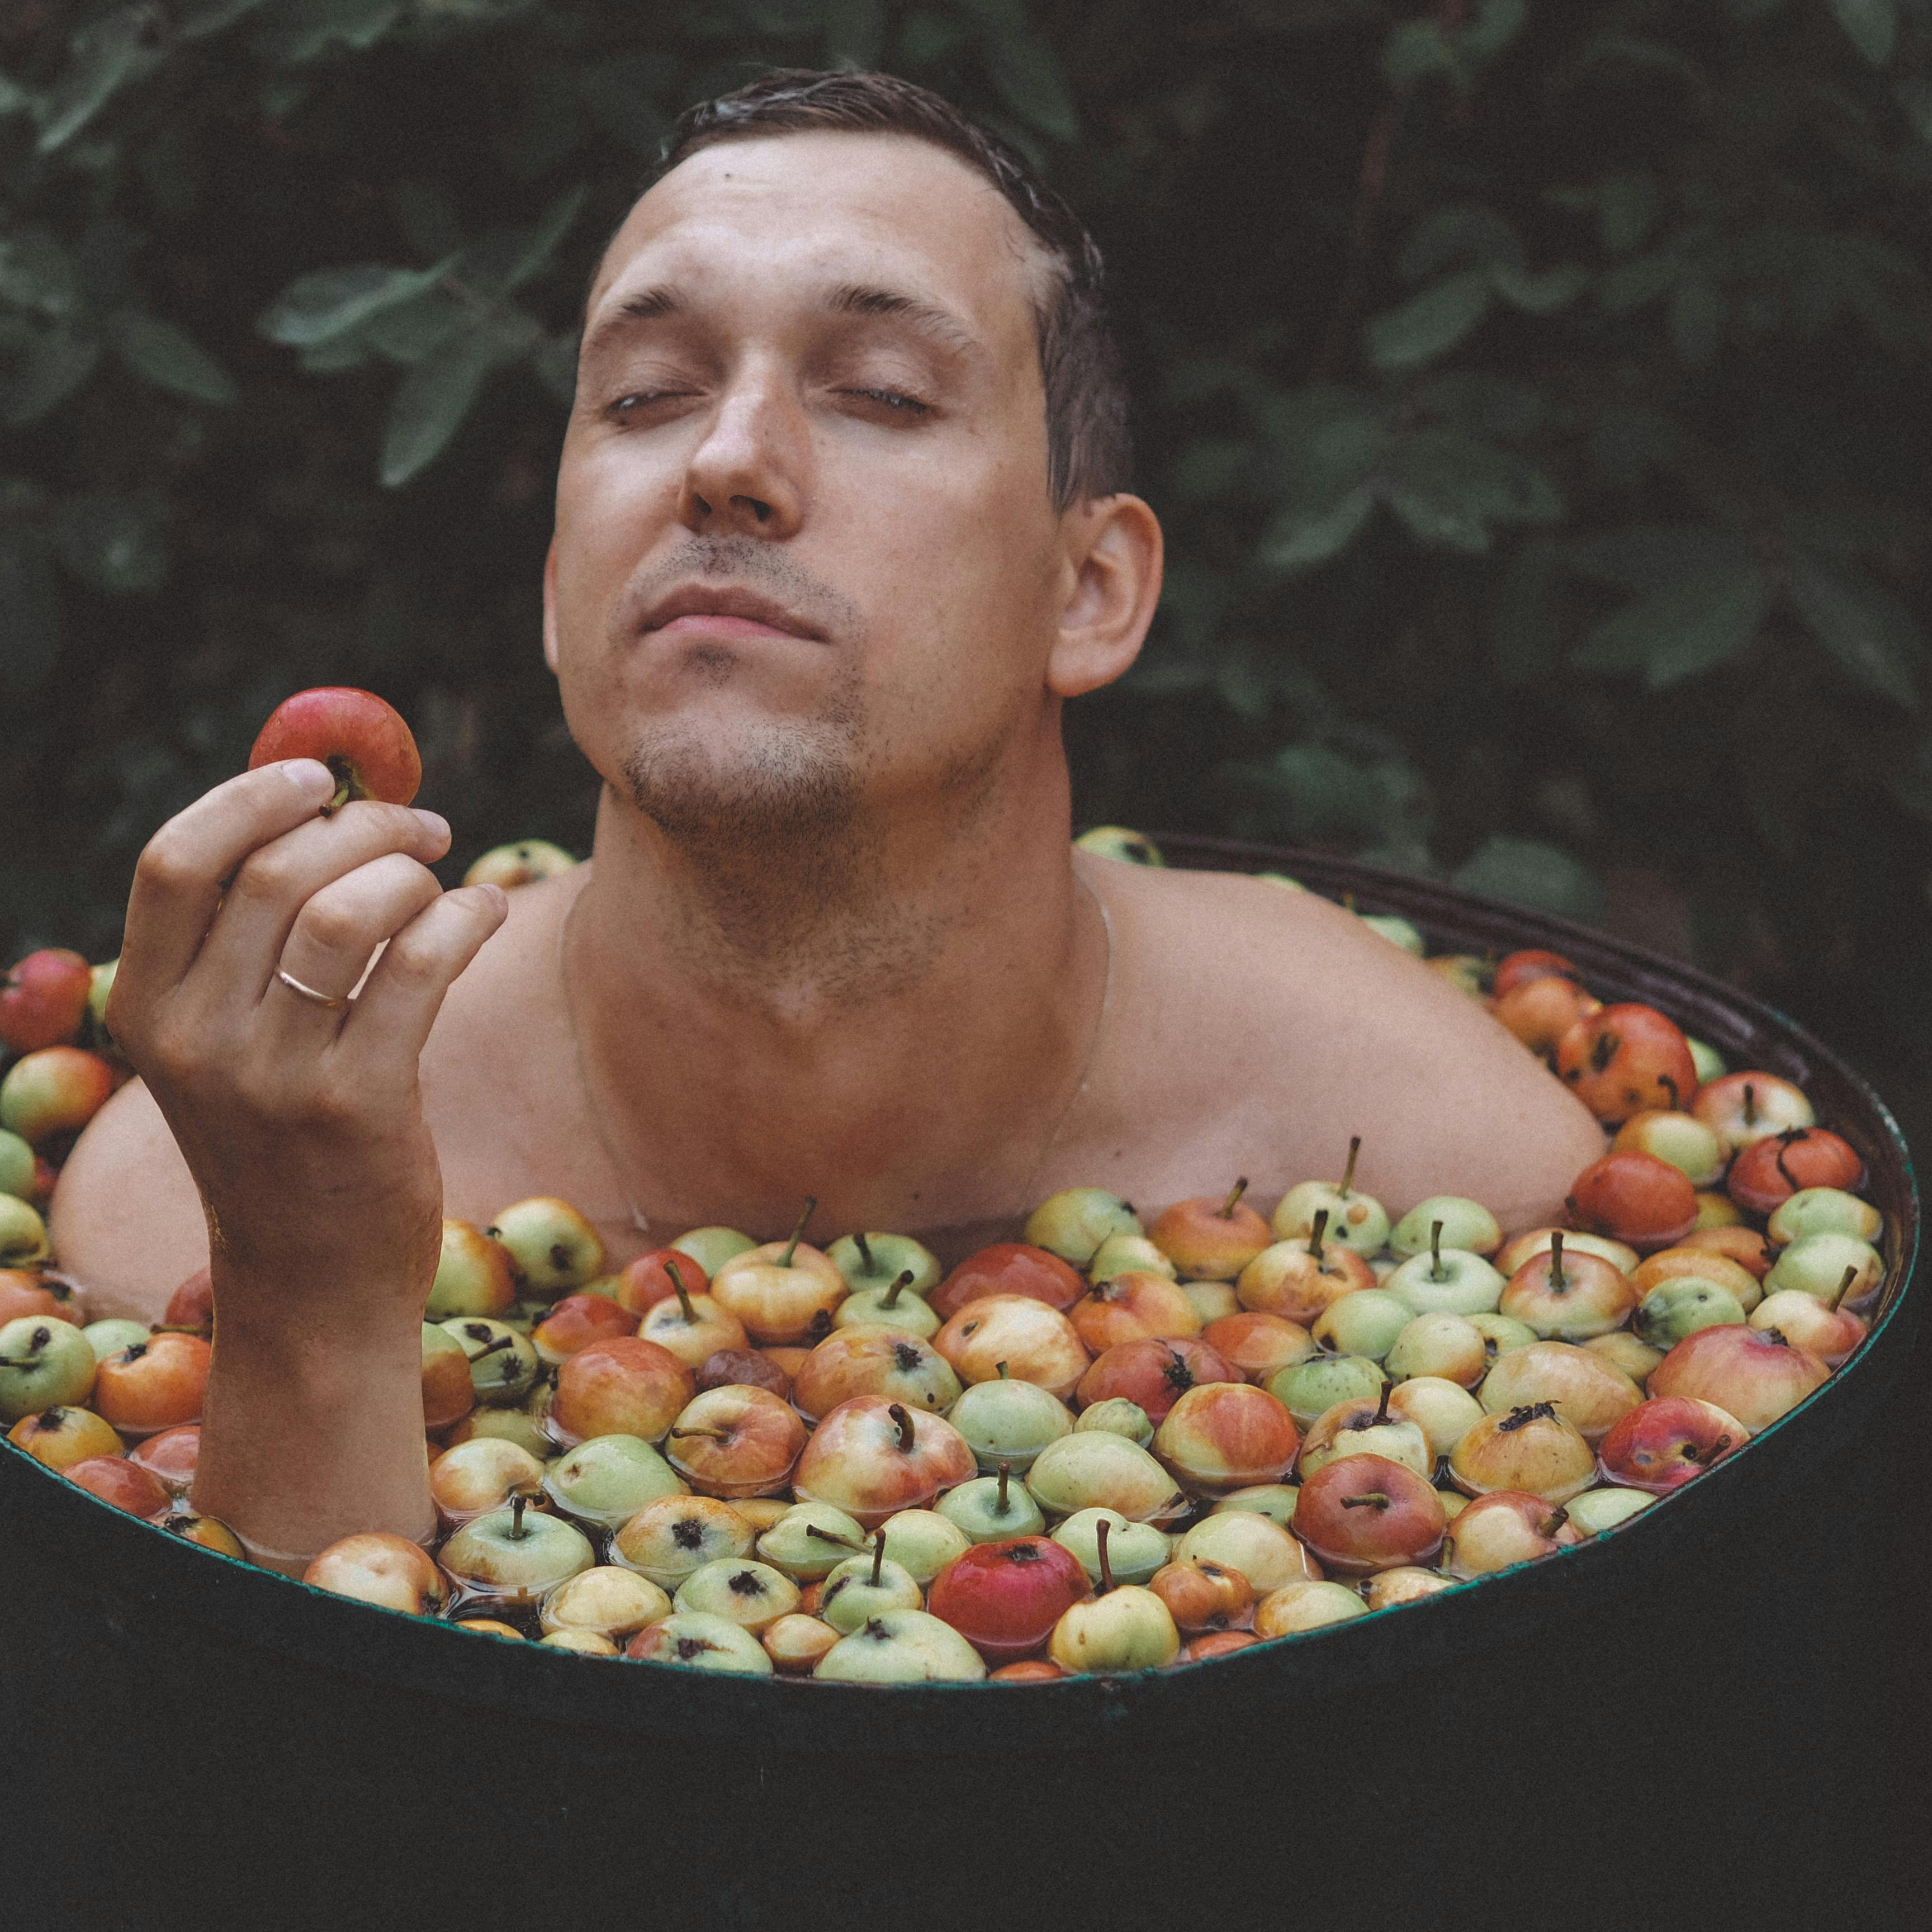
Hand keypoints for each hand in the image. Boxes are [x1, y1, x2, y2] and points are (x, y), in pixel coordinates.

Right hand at [106, 757, 507, 1558]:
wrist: (311, 1282)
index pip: (176, 862)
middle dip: (365, 826)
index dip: (251, 799)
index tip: (320, 778)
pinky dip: (464, 916)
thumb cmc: (284, 1140)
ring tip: (448, 879)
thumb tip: (330, 800)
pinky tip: (483, 911)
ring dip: (417, 871)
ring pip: (353, 909)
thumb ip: (254, 938)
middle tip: (422, 827)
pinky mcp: (359, 1105)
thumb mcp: (233, 1045)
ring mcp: (274, 1077)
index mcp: (146, 1009)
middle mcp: (194, 1040)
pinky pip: (421, 964)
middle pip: (277, 871)